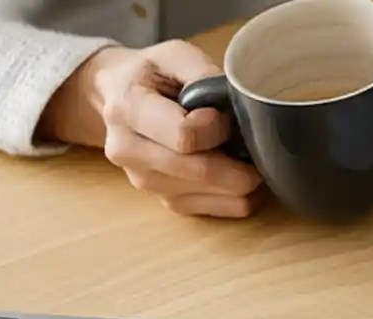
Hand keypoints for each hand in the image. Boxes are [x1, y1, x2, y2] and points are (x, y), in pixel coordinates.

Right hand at [38, 41, 261, 217]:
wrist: (115, 99)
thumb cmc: (150, 75)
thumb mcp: (172, 55)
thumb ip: (203, 74)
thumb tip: (236, 104)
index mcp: (128, 108)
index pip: (184, 136)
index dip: (218, 127)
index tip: (223, 114)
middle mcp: (130, 152)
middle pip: (203, 172)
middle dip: (242, 159)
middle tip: (256, 141)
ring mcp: (147, 183)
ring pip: (217, 195)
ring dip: (244, 178)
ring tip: (245, 152)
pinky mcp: (166, 202)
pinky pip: (219, 209)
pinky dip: (239, 193)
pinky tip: (237, 169)